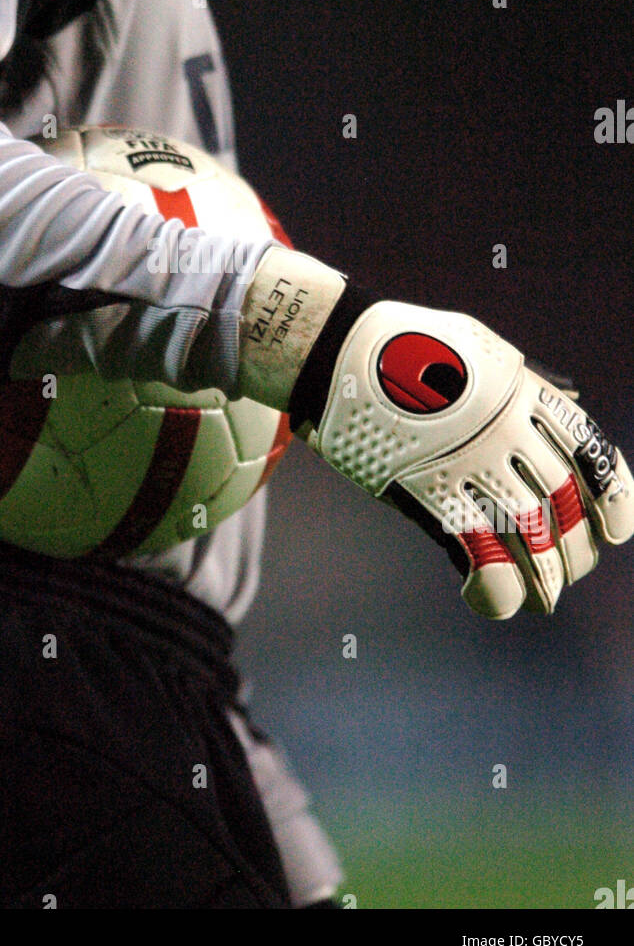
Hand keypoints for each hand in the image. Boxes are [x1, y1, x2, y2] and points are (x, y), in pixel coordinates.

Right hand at [310, 300, 633, 617]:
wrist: (339, 348)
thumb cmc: (407, 347)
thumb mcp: (482, 350)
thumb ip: (530, 380)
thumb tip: (574, 396)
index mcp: (524, 394)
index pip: (592, 454)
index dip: (613, 498)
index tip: (617, 530)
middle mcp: (505, 428)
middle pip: (563, 502)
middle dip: (575, 548)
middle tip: (570, 569)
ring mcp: (467, 459)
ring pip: (530, 533)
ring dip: (543, 576)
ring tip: (543, 599)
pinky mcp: (426, 487)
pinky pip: (477, 550)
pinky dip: (494, 586)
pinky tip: (492, 598)